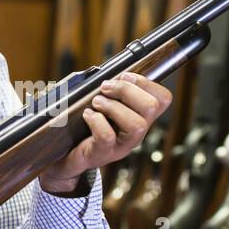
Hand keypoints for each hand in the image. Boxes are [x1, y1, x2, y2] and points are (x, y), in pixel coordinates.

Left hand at [39, 72, 173, 194]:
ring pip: (136, 124)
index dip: (147, 82)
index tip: (124, 76)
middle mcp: (136, 133)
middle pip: (151, 107)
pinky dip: (96, 120)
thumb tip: (113, 72)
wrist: (65, 156)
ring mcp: (121, 146)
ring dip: (113, 106)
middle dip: (127, 90)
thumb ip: (111, 89)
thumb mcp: (103, 104)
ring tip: (96, 102)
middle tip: (106, 88)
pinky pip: (107, 136)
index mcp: (140, 117)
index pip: (163, 99)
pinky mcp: (101, 154)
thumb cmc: (85, 126)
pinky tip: (87, 115)